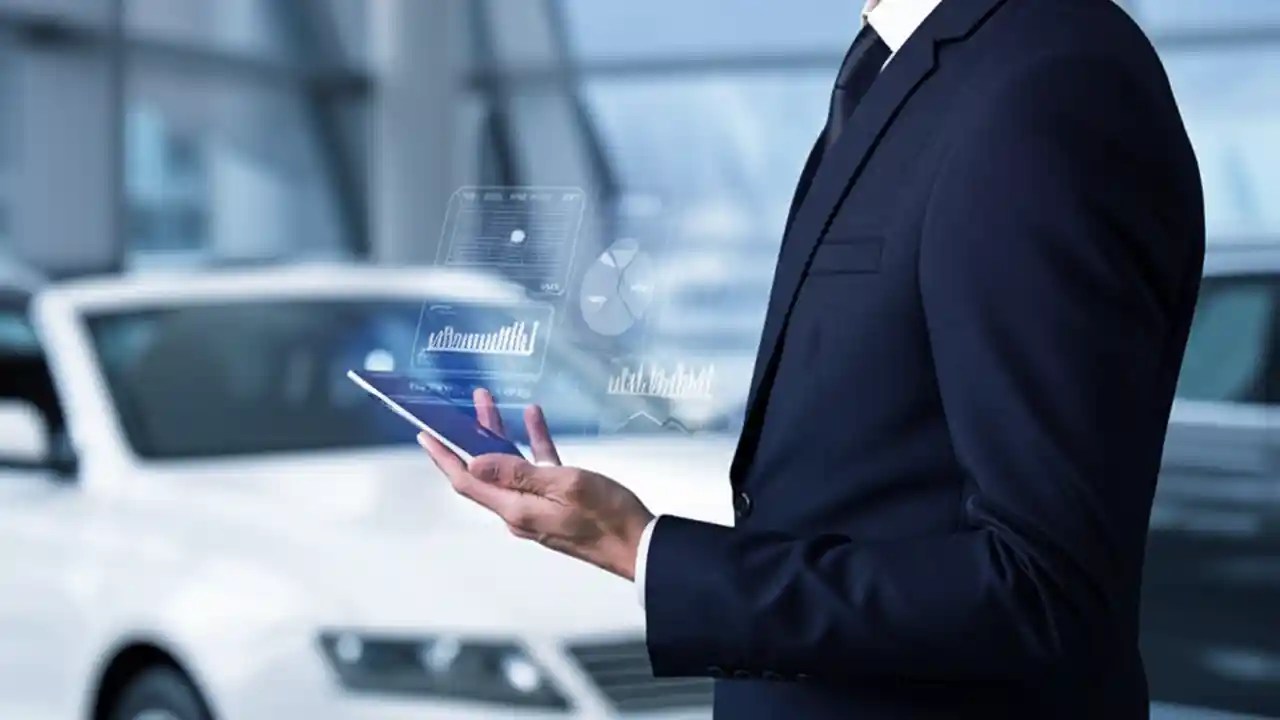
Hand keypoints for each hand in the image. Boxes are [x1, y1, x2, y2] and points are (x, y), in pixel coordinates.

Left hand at [418, 388, 654, 580]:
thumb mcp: (564, 485)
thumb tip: (475, 463)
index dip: (443, 457)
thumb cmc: (608, 517)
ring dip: (500, 435)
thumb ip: (518, 473)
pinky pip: (537, 470)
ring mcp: (538, 508)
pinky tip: (534, 420)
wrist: (638, 545)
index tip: (425, 435)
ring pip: (509, 466)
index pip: (466, 481)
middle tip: (466, 405)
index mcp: (516, 510)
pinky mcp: (557, 504)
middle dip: (471, 435)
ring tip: (492, 405)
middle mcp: (520, 511)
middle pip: (485, 469)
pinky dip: (533, 444)